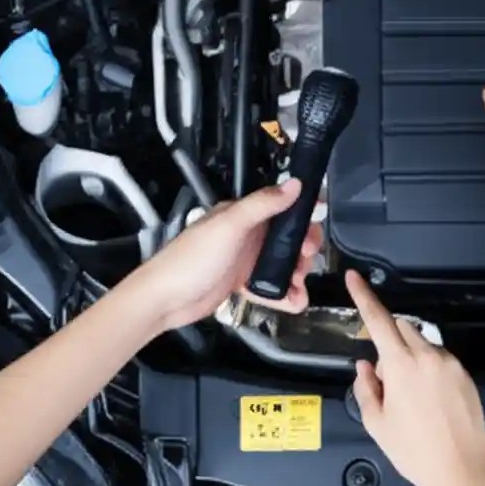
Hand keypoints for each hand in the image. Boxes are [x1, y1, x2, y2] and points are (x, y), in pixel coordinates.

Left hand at [120, 178, 322, 331]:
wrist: (165, 299)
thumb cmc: (192, 259)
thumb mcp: (230, 226)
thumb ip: (263, 205)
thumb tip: (295, 184)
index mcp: (242, 215)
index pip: (280, 206)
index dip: (302, 213)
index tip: (319, 220)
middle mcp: (246, 235)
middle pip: (286, 238)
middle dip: (303, 248)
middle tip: (307, 260)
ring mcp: (245, 260)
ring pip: (282, 263)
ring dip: (296, 274)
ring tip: (299, 285)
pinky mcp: (242, 283)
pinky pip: (270, 287)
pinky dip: (284, 294)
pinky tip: (294, 301)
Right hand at [346, 272, 484, 485]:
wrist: (460, 471)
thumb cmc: (415, 452)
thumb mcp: (377, 423)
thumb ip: (366, 387)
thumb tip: (365, 367)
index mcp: (402, 366)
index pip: (378, 320)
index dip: (363, 296)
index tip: (354, 279)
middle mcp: (429, 357)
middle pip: (401, 327)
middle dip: (388, 341)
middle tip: (386, 379)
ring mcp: (451, 364)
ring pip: (422, 344)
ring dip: (410, 357)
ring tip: (411, 399)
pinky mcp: (465, 374)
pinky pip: (441, 359)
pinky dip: (429, 369)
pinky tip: (430, 402)